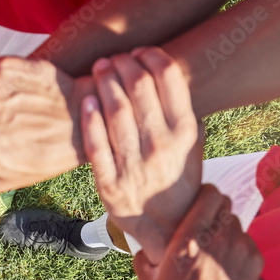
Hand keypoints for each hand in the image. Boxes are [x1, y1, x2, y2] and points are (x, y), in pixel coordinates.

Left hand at [81, 47, 201, 263]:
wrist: (167, 226)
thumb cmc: (178, 180)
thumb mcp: (192, 146)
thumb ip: (183, 114)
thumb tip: (165, 75)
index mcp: (185, 133)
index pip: (168, 80)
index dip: (151, 57)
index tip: (139, 52)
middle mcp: (160, 147)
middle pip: (139, 89)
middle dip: (123, 65)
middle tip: (113, 58)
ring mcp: (134, 166)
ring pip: (116, 113)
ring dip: (105, 83)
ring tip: (99, 68)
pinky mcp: (110, 184)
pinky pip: (97, 146)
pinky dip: (90, 120)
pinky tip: (87, 100)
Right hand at [134, 184, 262, 279]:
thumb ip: (144, 253)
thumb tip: (146, 240)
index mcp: (188, 241)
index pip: (208, 194)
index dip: (202, 195)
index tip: (196, 204)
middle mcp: (217, 241)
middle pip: (225, 203)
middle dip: (213, 209)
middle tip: (202, 226)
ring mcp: (239, 249)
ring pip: (236, 221)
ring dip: (224, 228)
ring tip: (212, 249)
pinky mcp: (254, 260)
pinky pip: (246, 240)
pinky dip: (236, 246)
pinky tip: (224, 264)